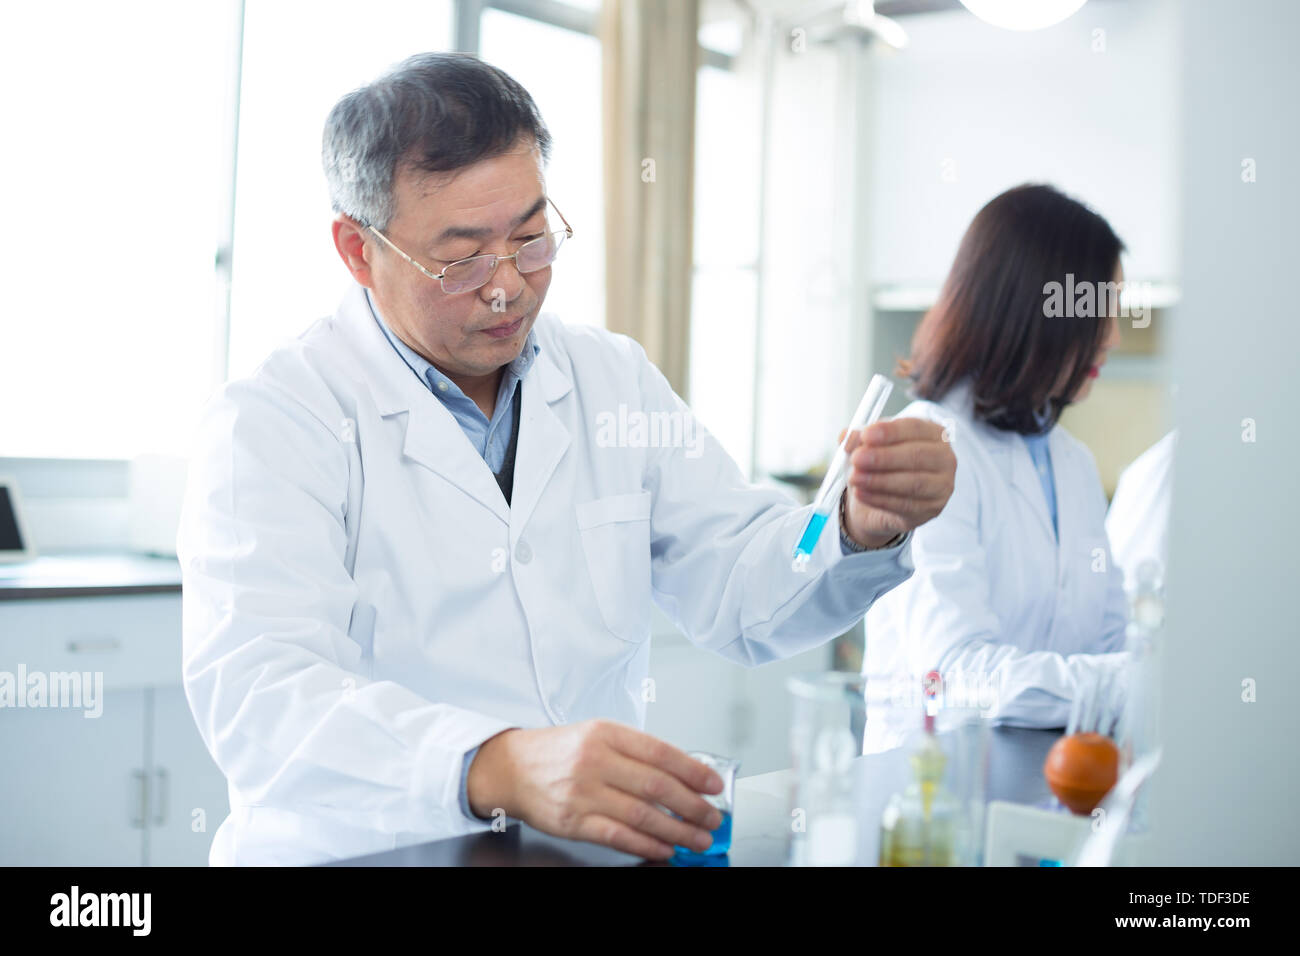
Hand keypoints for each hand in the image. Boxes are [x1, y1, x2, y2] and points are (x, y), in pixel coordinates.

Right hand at [466, 719, 724, 859]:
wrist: (511, 768)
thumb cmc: (560, 751)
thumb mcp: (597, 735)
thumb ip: (635, 752)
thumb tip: (684, 776)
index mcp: (606, 733)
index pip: (661, 752)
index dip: (694, 771)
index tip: (714, 785)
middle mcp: (595, 760)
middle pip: (657, 786)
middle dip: (692, 806)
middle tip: (712, 817)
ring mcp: (583, 792)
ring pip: (642, 815)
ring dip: (677, 831)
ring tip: (697, 838)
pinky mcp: (573, 821)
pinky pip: (618, 837)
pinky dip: (647, 845)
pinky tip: (665, 849)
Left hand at [838, 417, 955, 546]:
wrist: (884, 499)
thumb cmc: (883, 464)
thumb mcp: (869, 446)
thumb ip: (858, 439)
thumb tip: (846, 437)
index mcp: (933, 433)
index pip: (915, 428)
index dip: (890, 431)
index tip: (866, 435)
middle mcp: (944, 458)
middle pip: (917, 456)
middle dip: (884, 457)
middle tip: (857, 459)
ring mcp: (942, 486)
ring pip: (913, 483)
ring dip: (880, 480)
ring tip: (854, 478)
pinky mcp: (932, 509)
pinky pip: (906, 505)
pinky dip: (880, 499)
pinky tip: (861, 494)